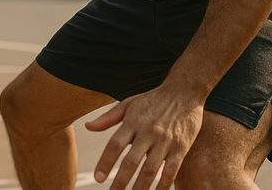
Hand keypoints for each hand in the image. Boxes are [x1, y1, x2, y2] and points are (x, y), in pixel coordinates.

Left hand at [85, 87, 203, 189]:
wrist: (184, 92)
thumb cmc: (152, 99)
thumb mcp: (128, 104)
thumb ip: (108, 118)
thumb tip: (88, 127)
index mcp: (132, 121)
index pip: (115, 145)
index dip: (105, 163)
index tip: (98, 178)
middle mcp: (148, 132)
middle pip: (131, 161)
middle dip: (120, 181)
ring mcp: (165, 141)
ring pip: (150, 170)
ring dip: (140, 187)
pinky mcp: (181, 147)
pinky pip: (171, 171)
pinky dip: (163, 185)